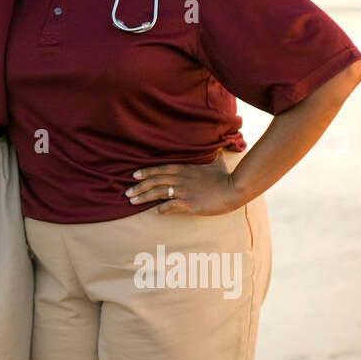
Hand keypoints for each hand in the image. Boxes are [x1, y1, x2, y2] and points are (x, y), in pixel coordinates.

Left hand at [124, 156, 241, 216]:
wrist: (234, 188)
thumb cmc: (225, 176)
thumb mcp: (215, 162)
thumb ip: (211, 156)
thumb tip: (217, 147)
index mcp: (184, 169)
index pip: (160, 169)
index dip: (146, 172)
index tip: (134, 175)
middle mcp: (180, 179)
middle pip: (154, 181)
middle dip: (139, 186)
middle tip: (127, 192)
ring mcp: (183, 192)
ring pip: (158, 193)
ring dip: (143, 197)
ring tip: (132, 201)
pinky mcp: (189, 204)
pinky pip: (170, 206)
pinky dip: (161, 209)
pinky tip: (155, 211)